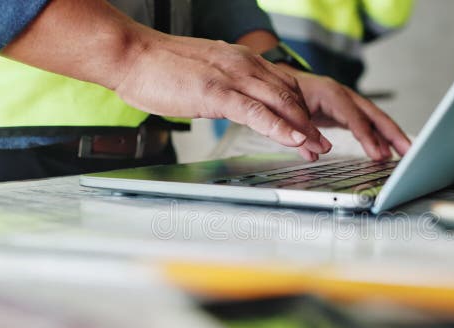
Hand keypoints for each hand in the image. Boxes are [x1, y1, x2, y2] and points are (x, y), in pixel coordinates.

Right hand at [115, 36, 331, 155]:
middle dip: (309, 122)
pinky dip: (279, 127)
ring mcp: (232, 77)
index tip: (310, 130)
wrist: (131, 54)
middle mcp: (243, 65)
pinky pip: (256, 112)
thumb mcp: (204, 75)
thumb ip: (225, 87)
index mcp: (241, 60)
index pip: (283, 85)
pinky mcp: (217, 92)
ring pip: (280, 102)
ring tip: (318, 148)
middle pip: (289, 95)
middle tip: (322, 144)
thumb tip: (234, 104)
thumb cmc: (159, 67)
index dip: (301, 110)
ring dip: (303, 128)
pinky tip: (293, 139)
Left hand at [286, 70, 411, 160]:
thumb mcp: (290, 113)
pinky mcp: (346, 112)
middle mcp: (343, 95)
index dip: (367, 136)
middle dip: (393, 133)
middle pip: (373, 114)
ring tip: (405, 154)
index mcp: (330, 92)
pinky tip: (385, 152)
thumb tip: (316, 153)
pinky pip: (367, 125)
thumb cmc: (284, 95)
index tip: (377, 154)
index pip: (353, 116)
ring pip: (374, 120)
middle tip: (408, 151)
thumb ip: (303, 133)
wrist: (281, 82)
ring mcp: (347, 103)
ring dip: (390, 137)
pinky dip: (377, 138)